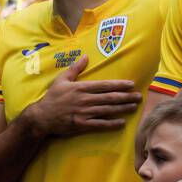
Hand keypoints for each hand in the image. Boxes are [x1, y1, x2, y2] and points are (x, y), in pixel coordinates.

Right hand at [25, 54, 139, 137]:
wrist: (42, 116)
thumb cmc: (52, 97)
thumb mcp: (61, 80)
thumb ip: (75, 68)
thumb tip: (85, 56)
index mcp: (81, 88)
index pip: (104, 85)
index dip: (119, 85)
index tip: (131, 84)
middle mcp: (85, 100)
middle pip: (110, 98)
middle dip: (126, 97)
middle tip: (139, 96)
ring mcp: (85, 113)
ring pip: (108, 110)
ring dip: (123, 108)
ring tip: (134, 107)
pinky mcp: (83, 124)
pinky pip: (101, 124)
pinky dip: (112, 123)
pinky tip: (122, 122)